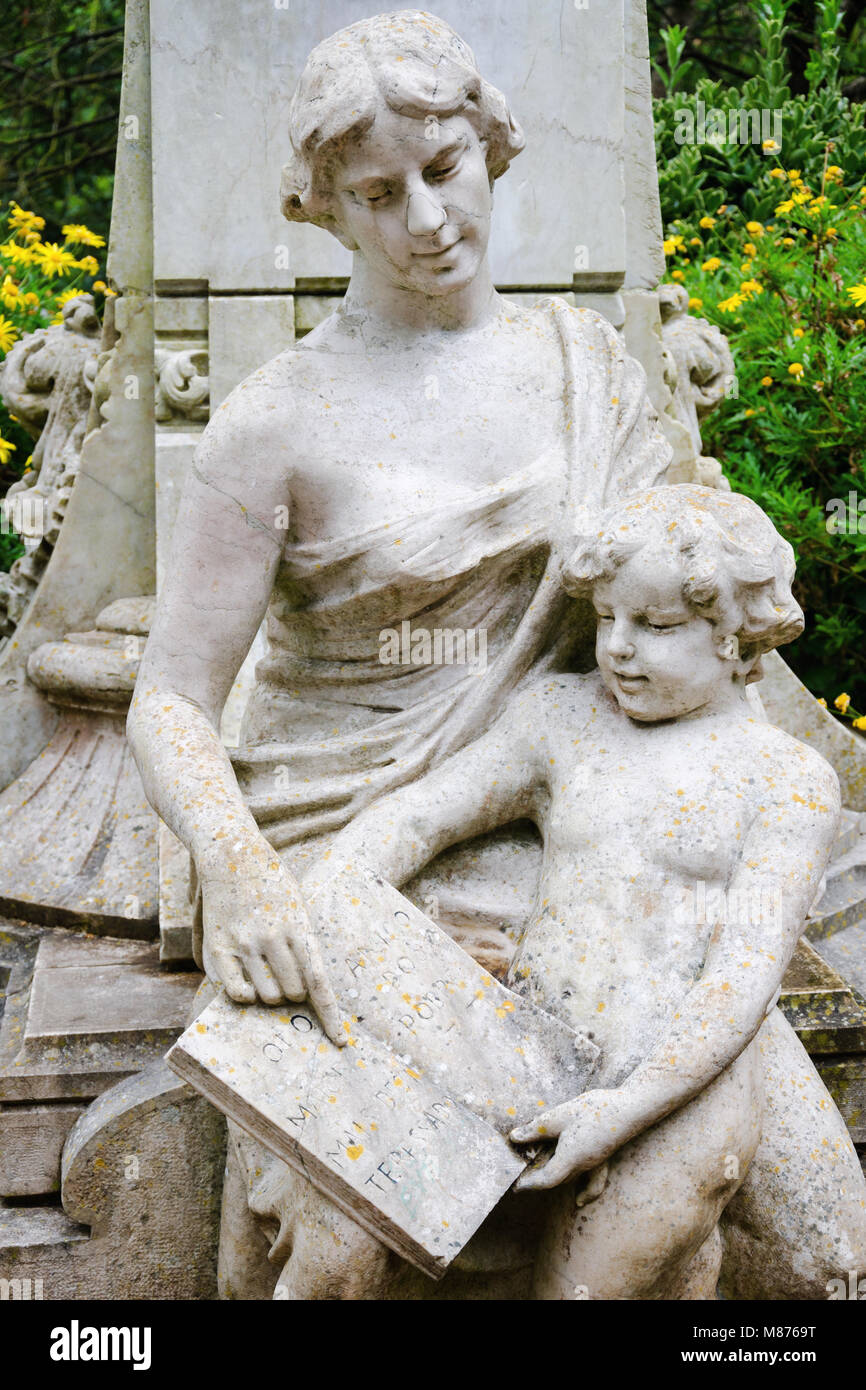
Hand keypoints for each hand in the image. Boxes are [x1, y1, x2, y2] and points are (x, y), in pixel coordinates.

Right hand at [198, 835, 342, 1043]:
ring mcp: (243, 944)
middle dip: (295, 991)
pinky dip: (246, 995)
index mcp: (298, 926)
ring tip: (266, 967)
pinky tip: (247, 979)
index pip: (319, 982)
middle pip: (293, 993)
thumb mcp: (298, 908)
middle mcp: (271, 937)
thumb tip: (306, 992)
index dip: (330, 1015)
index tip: (340, 1041)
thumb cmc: (272, 884)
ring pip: (267, 996)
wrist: (232, 855)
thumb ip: (303, 946)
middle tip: (287, 970)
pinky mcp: (219, 948)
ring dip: (271, 992)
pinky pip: (237, 993)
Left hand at [510, 1088, 636, 1190]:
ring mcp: (596, 1163)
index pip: (545, 1180)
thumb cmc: (594, 1111)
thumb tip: (514, 1137)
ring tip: (541, 1179)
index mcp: (570, 1159)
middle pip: (557, 1181)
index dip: (529, 1184)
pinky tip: (580, 1199)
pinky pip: (593, 1183)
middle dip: (538, 1182)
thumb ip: (536, 1129)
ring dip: (556, 1181)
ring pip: (572, 1181)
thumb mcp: (559, 1117)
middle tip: (521, 1179)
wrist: (631, 1107)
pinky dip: (585, 1193)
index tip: (516, 1186)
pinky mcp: (603, 1157)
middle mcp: (584, 1166)